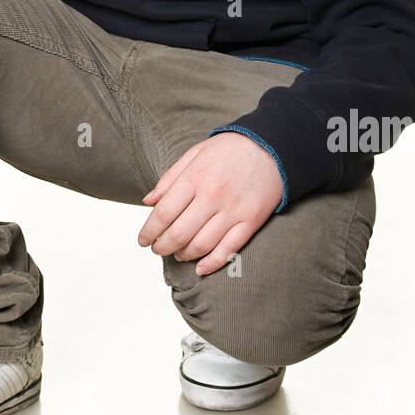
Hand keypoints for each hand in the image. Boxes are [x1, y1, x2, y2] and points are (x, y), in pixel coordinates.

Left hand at [136, 131, 283, 274]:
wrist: (272, 147)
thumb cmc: (230, 149)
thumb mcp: (195, 153)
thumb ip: (170, 178)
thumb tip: (147, 201)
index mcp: (195, 177)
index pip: (164, 213)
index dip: (149, 231)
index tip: (143, 240)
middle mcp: (212, 196)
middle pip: (179, 233)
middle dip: (162, 247)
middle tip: (157, 249)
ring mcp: (233, 211)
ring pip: (201, 245)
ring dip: (183, 255)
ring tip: (177, 254)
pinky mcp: (251, 221)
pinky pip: (229, 249)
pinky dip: (212, 263)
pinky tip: (200, 268)